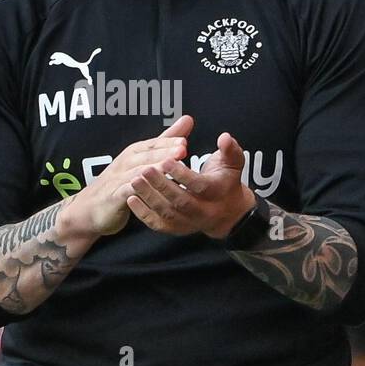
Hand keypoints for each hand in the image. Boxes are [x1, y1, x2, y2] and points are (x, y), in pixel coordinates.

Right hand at [60, 114, 193, 236]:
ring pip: (138, 172)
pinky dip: (135, 189)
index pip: (153, 144)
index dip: (168, 142)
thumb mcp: (143, 159)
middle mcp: (126, 162)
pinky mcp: (114, 197)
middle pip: (146, 155)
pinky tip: (147, 190)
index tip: (184, 141)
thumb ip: (165, 141)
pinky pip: (126, 192)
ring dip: (154, 169)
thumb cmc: (120, 182)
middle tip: (182, 149)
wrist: (89, 208)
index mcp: (135, 152)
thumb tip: (188, 119)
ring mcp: (119, 179)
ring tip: (169, 167)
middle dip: (164, 151)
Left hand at [120, 129, 255, 238]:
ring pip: (168, 213)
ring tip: (134, 180)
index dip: (182, 174)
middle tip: (145, 170)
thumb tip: (224, 137)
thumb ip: (230, 149)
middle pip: (181, 201)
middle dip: (162, 185)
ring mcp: (190, 222)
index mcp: (217, 192)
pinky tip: (131, 199)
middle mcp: (204, 211)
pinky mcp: (177, 228)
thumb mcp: (233, 163)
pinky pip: (158, 224)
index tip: (167, 160)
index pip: (199, 185)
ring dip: (149, 198)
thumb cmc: (226, 180)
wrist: (227, 212)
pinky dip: (144, 214)